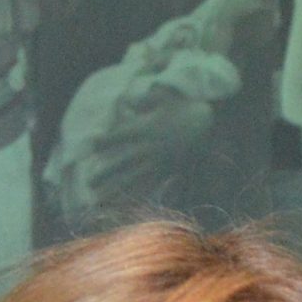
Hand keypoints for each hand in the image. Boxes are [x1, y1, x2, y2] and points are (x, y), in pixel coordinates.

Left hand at [81, 91, 219, 204]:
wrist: (212, 125)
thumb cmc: (186, 107)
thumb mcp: (164, 96)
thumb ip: (144, 99)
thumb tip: (129, 99)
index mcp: (146, 129)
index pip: (120, 135)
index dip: (105, 140)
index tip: (90, 145)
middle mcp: (151, 148)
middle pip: (123, 162)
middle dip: (106, 172)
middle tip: (89, 182)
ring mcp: (160, 162)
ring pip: (135, 178)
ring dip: (117, 189)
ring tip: (102, 199)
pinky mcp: (170, 171)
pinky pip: (152, 186)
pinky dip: (138, 195)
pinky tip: (127, 204)